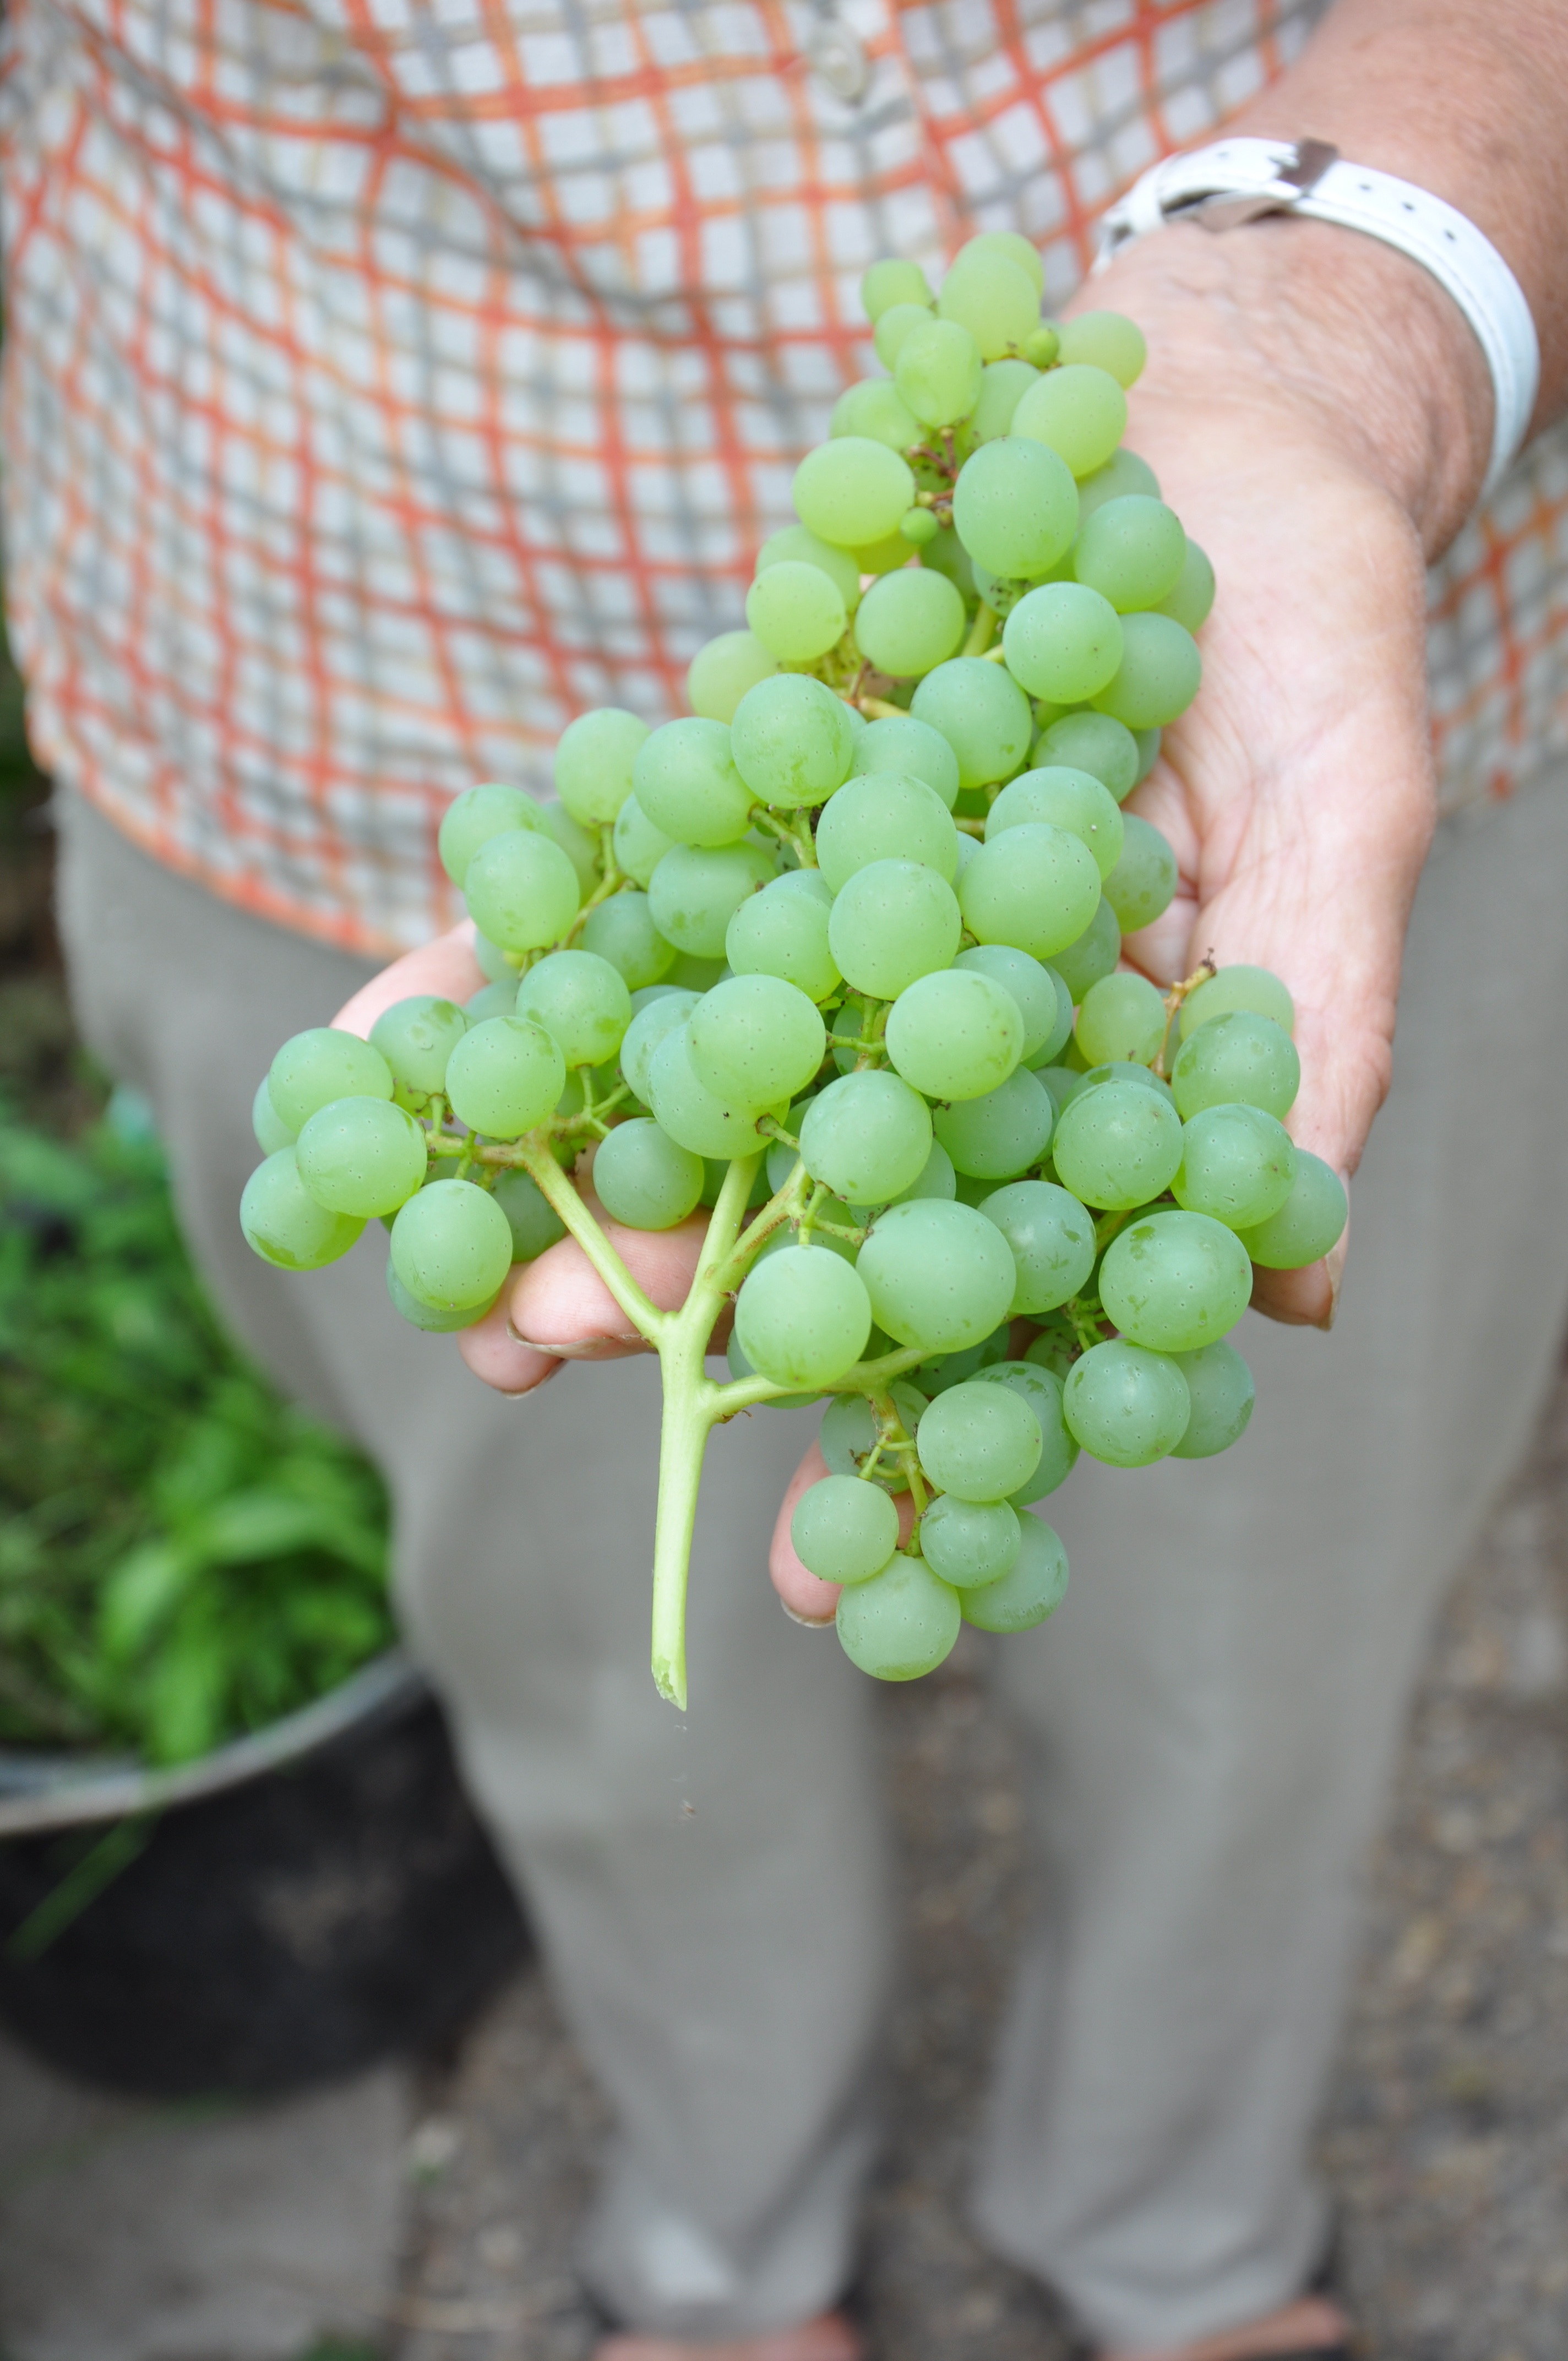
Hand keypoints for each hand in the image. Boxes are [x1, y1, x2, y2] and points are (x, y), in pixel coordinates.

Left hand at [337, 219, 1482, 1611]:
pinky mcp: (739, 806)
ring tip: (438, 1263)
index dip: (902, 1436)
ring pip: (672, 1075)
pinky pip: (609, 888)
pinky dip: (501, 952)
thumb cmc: (1314, 635)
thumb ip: (1306, 1040)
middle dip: (667, 1293)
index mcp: (1066, 1085)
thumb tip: (1306, 1301)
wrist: (1206, 425)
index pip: (984, 1296)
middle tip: (541, 1371)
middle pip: (786, 1198)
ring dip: (553, 1161)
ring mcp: (818, 924)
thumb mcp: (1348, 825)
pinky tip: (379, 1025)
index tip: (817, 1572)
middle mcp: (923, 1031)